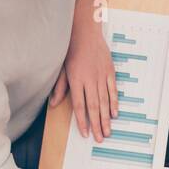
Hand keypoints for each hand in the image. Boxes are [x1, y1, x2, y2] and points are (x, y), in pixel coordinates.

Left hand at [50, 21, 117, 142]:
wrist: (85, 30)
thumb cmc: (71, 48)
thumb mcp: (62, 68)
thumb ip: (60, 87)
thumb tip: (54, 103)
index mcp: (76, 80)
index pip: (80, 106)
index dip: (82, 121)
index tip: (86, 133)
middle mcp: (90, 79)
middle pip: (93, 107)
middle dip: (97, 124)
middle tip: (100, 138)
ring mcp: (101, 76)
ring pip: (104, 101)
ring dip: (106, 118)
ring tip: (108, 131)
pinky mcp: (110, 71)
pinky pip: (113, 90)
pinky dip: (114, 103)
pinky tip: (114, 114)